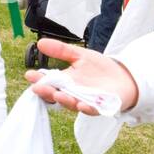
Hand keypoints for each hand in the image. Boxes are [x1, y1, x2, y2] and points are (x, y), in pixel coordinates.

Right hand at [24, 39, 139, 112]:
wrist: (124, 77)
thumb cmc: (100, 68)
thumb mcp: (80, 55)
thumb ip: (61, 51)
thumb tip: (40, 43)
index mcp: (66, 82)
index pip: (49, 82)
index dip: (39, 80)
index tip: (29, 75)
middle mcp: (73, 94)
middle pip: (57, 95)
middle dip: (47, 92)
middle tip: (38, 88)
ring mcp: (86, 101)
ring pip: (72, 104)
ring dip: (65, 101)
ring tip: (58, 95)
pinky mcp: (101, 107)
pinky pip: (93, 110)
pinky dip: (87, 109)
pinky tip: (82, 106)